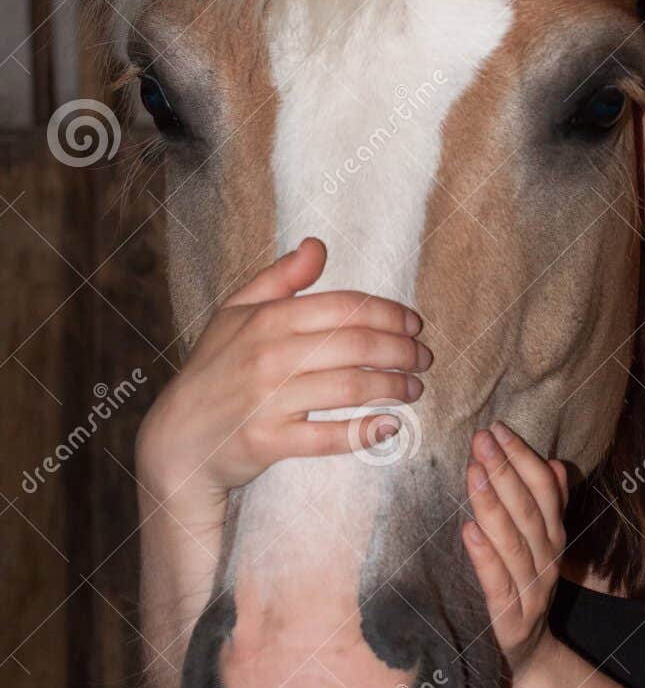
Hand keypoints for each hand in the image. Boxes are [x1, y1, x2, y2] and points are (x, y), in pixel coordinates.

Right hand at [134, 236, 431, 529]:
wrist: (177, 439)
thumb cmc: (213, 371)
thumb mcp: (235, 313)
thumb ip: (279, 278)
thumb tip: (317, 245)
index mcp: (267, 319)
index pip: (345, 307)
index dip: (389, 313)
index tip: (415, 324)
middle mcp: (269, 355)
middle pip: (356, 344)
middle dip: (402, 350)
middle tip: (424, 358)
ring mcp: (269, 400)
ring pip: (350, 387)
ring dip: (393, 386)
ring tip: (414, 389)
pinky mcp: (269, 442)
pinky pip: (328, 437)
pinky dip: (365, 433)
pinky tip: (390, 427)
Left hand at [461, 420, 568, 681]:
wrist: (529, 659)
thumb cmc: (524, 590)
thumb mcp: (539, 546)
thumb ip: (548, 506)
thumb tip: (555, 463)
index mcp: (553, 537)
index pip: (544, 489)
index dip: (522, 457)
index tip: (497, 428)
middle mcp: (547, 560)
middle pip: (529, 510)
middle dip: (505, 470)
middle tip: (481, 438)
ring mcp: (531, 591)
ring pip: (514, 543)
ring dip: (493, 506)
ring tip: (473, 474)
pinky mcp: (509, 619)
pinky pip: (497, 584)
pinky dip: (484, 557)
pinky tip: (468, 531)